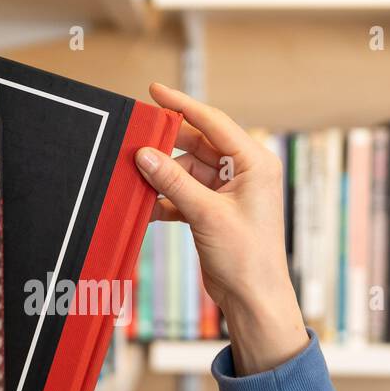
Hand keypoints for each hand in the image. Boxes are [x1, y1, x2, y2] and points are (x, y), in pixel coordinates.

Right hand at [135, 83, 309, 375]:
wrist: (253, 300)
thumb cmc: (247, 258)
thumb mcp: (207, 215)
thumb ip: (174, 182)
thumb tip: (144, 155)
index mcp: (255, 163)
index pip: (214, 123)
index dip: (183, 106)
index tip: (155, 91)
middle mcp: (245, 173)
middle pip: (198, 146)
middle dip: (166, 146)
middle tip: (134, 138)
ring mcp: (228, 193)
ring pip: (186, 172)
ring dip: (162, 177)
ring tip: (133, 178)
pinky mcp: (213, 212)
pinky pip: (183, 195)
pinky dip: (165, 199)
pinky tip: (143, 205)